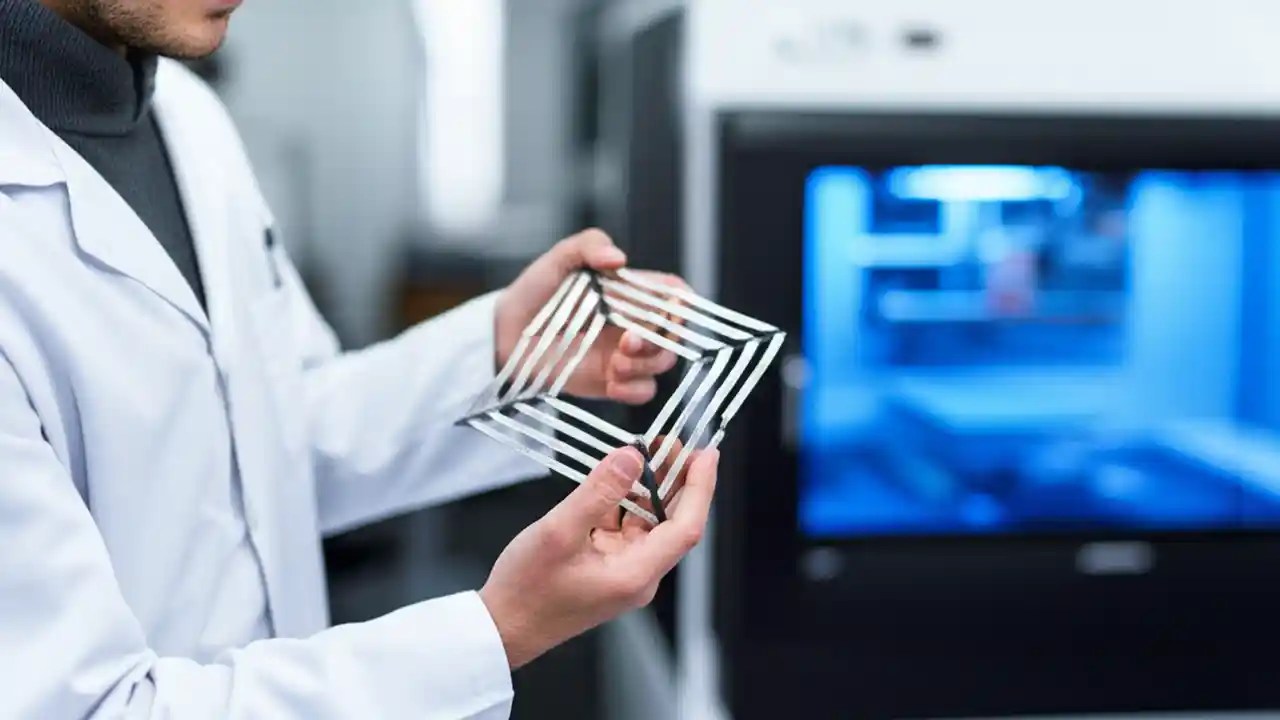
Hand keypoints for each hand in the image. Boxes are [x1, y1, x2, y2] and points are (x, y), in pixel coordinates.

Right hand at [479, 444, 719, 668]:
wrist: (502, 628)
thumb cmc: (526, 591)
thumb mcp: (558, 532)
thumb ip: (597, 492)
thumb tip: (631, 457)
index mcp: (635, 574)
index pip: (686, 527)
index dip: (700, 488)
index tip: (706, 454)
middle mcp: (637, 575)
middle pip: (672, 522)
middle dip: (676, 480)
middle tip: (670, 443)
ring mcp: (623, 572)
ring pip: (648, 522)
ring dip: (649, 488)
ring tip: (647, 451)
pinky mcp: (607, 567)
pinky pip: (626, 528)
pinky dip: (624, 502)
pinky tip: (616, 478)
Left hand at [495, 229, 686, 403]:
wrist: (505, 332)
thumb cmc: (535, 291)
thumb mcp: (559, 259)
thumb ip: (588, 245)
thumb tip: (618, 258)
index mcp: (631, 293)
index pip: (674, 296)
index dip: (680, 304)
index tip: (666, 310)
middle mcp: (634, 323)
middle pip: (673, 335)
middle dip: (658, 341)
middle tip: (627, 342)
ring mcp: (625, 354)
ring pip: (661, 364)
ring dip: (645, 366)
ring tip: (615, 365)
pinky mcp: (611, 381)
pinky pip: (642, 391)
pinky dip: (635, 390)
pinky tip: (612, 383)